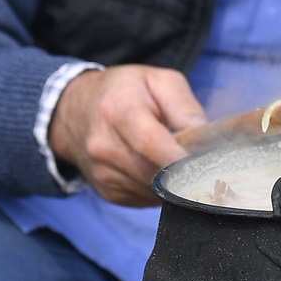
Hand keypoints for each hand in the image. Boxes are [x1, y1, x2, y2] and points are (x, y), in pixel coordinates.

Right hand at [48, 66, 205, 206]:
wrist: (75, 112)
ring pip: (153, 191)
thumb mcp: (157, 81)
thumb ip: (183, 104)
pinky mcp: (108, 192)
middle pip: (154, 173)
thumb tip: (204, 134)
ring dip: (173, 184)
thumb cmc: (123, 92)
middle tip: (205, 164)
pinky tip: (160, 171)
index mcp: (117, 111)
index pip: (149, 142)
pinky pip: (145, 199)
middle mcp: (104, 146)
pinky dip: (160, 190)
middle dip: (184, 173)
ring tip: (181, 164)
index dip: (179, 157)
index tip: (205, 164)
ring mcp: (103, 173)